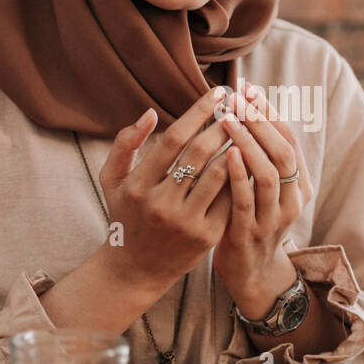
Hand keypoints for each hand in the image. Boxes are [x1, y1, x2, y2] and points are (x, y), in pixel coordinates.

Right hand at [96, 86, 234, 291]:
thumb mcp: (113, 180)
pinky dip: (241, 176)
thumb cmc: (125, 215)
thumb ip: (126, 144)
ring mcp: (186, 222)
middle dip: (223, 124)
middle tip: (241, 104)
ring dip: (237, 146)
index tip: (217, 94)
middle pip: (199, 153)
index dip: (198, 112)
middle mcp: (162, 203)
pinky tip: (250, 157)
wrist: (134, 269)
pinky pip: (229, 199)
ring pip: (219, 175)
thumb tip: (150, 112)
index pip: (173, 139)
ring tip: (249, 126)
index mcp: (139, 185)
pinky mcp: (206, 237)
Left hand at [212, 81, 314, 315]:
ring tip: (229, 119)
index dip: (270, 112)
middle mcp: (292, 200)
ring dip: (249, 143)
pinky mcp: (250, 234)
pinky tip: (226, 154)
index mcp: (299, 185)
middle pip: (283, 152)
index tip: (249, 88)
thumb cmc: (251, 220)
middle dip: (260, 121)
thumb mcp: (263, 188)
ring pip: (268, 174)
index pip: (289, 139)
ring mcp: (273, 219)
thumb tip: (249, 110)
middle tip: (239, 97)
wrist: (251, 274)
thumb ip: (261, 157)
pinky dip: (238, 175)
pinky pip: (246, 200)